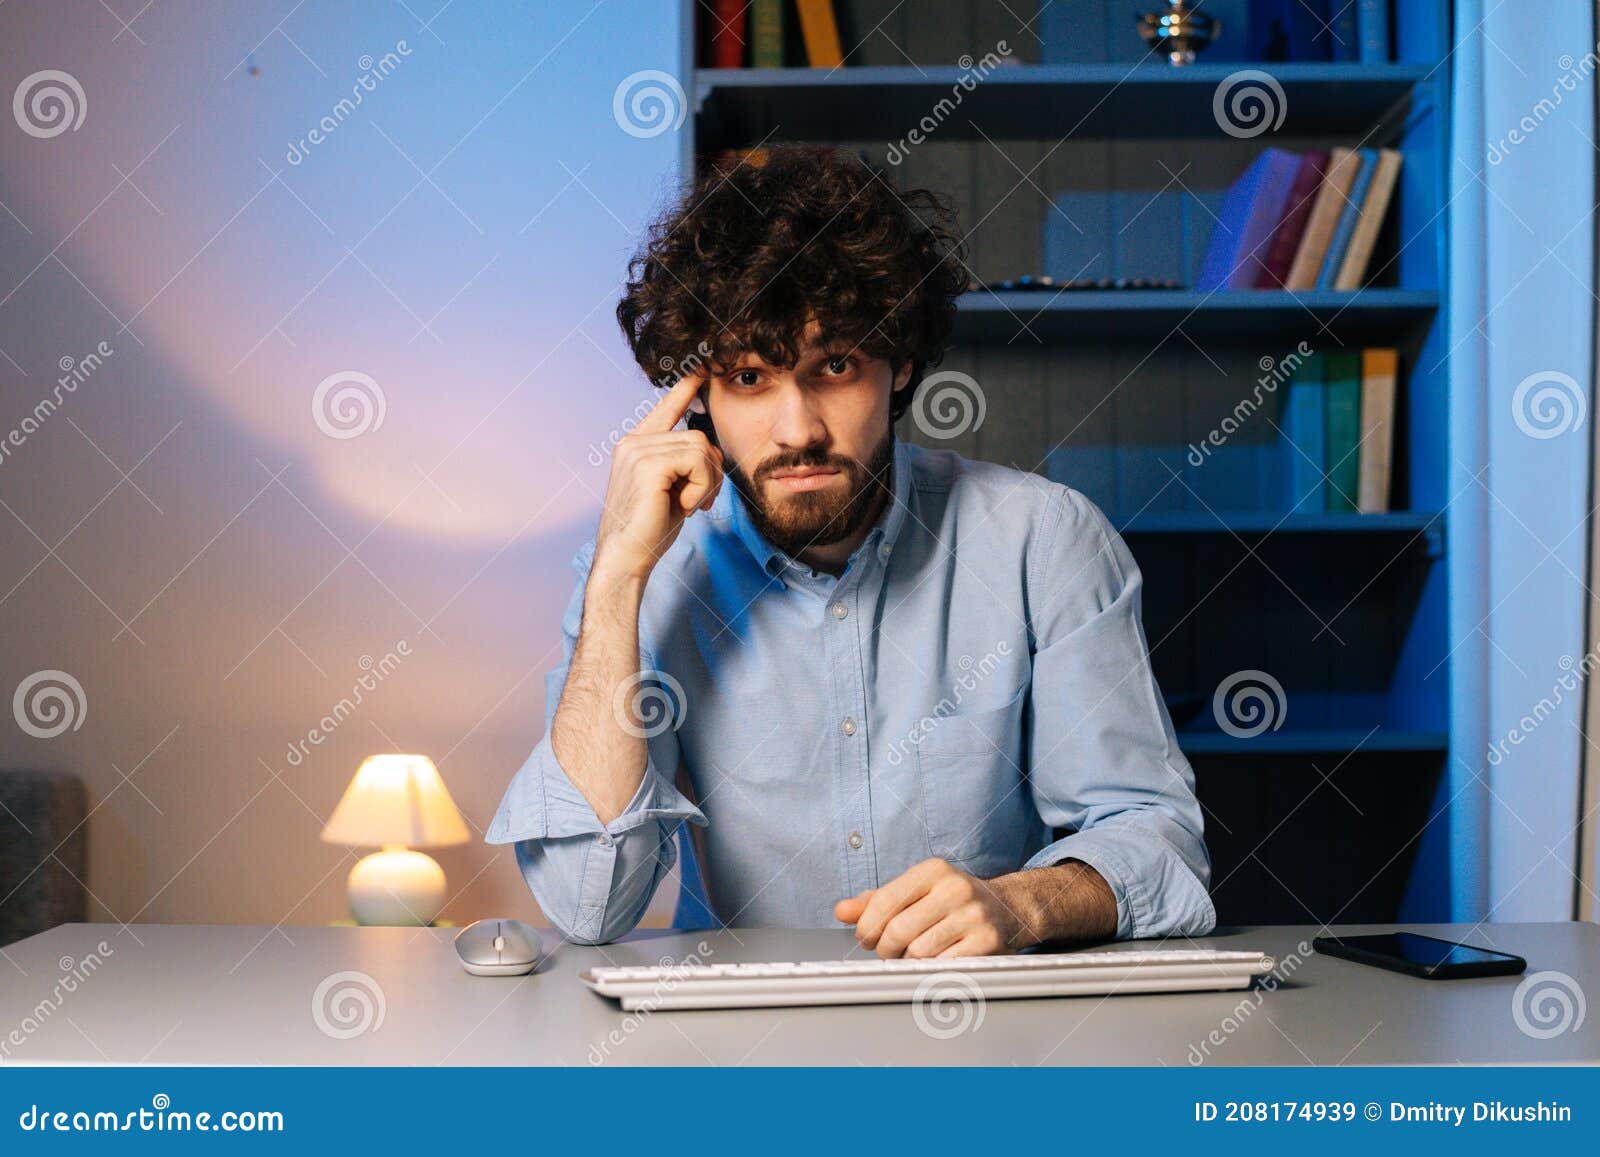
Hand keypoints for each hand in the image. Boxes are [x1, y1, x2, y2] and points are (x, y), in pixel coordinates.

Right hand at [592, 372, 722, 583]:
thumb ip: (684, 465)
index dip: (683, 388)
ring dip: (707, 482)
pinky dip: (701, 486)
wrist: (626, 558)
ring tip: (691, 505)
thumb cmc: (650, 530)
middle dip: (710, 472)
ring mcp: (637, 450)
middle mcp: (633, 441)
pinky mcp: (647, 464)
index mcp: (636, 446)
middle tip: (700, 501)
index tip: (699, 368)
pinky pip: (697, 460)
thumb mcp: (672, 490)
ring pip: (700, 448)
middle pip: (698, 436)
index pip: (665, 408)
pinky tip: (685, 506)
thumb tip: (709, 450)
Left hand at [833, 858, 1033, 958]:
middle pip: (899, 931)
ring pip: (919, 953)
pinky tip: (934, 964)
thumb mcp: (915, 892)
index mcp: (933, 870)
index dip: (867, 926)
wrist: (1006, 909)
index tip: (866, 938)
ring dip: (908, 963)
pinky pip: (943, 967)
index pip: (885, 900)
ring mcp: (974, 916)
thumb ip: (876, 901)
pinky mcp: (988, 943)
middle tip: (889, 953)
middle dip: (886, 949)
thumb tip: (841, 911)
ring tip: (913, 957)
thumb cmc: (950, 902)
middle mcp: (955, 888)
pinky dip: (931, 971)